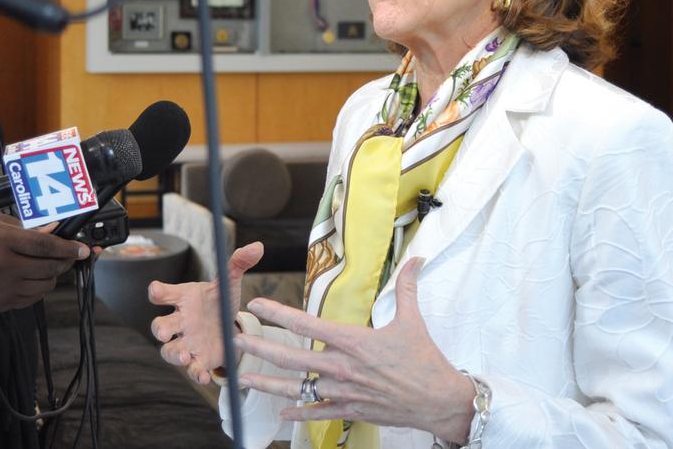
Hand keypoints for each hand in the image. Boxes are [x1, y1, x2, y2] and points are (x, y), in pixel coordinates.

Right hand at [0, 213, 89, 310]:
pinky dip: (39, 287)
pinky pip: (33, 298)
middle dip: (65, 261)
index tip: (82, 249)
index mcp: (1, 241)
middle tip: (68, 255)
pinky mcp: (1, 303)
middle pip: (50, 267)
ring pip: (46, 285)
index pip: (45, 246)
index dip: (69, 248)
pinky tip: (32, 277)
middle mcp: (3, 266)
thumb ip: (28, 228)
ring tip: (46, 264)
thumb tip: (56, 230)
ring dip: (53, 274)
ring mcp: (2, 288)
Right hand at [149, 241, 263, 384]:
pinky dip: (196, 373)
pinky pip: (192, 369)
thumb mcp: (229, 283)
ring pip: (170, 351)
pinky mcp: (198, 360)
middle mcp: (180, 322)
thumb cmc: (219, 301)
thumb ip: (237, 264)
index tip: (156, 291)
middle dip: (160, 328)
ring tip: (185, 357)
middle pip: (160, 325)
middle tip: (165, 332)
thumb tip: (257, 247)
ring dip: (175, 355)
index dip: (158, 292)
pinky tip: (204, 375)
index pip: (164, 293)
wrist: (227, 326)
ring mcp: (186, 343)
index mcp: (184, 298)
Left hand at [234, 258, 474, 444]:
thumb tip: (416, 259)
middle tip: (235, 341)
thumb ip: (406, 287)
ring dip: (267, 384)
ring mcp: (343, 392)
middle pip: (291, 358)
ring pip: (296, 389)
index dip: (277, 313)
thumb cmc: (425, 360)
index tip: (257, 305)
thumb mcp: (413, 320)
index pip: (306, 325)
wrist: (437, 401)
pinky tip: (281, 412)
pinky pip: (316, 413)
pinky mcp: (350, 411)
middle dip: (259, 348)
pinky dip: (297, 413)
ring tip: (243, 379)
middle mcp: (341, 367)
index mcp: (352, 341)